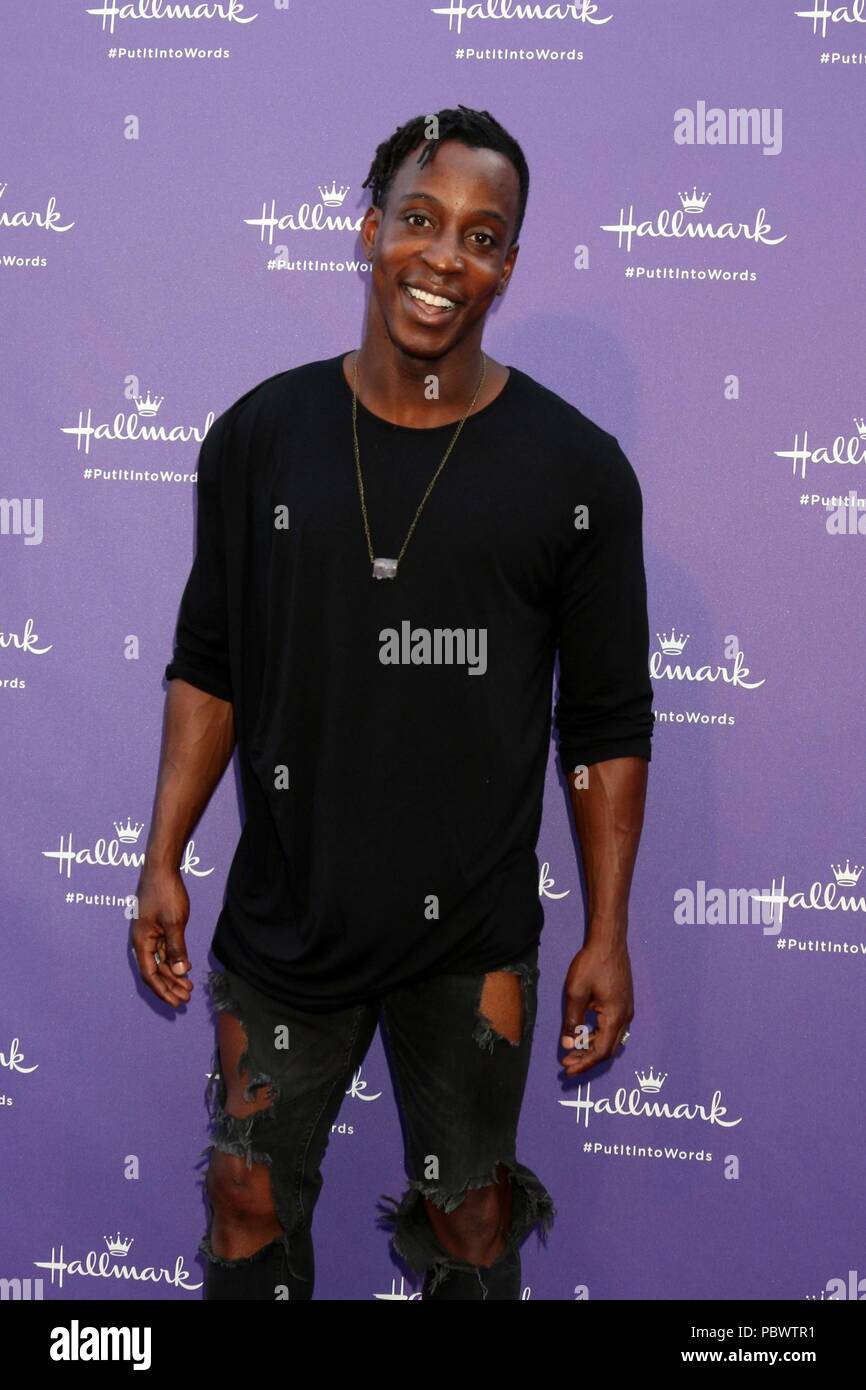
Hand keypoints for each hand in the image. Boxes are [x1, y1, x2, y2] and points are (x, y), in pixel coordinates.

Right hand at [130, 868, 192, 1007]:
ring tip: (188, 987)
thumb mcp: (174, 923)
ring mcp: (149, 933)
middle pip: (155, 970)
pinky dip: (173, 960)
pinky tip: (184, 967)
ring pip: (160, 961)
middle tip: (187, 998)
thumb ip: (176, 949)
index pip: (150, 974)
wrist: (161, 868)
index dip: (163, 990)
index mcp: (141, 942)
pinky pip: (163, 949)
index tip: (176, 1003)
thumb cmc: (165, 893)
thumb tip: (180, 973)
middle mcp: (142, 941)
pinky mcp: (156, 926)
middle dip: (170, 986)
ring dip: (173, 975)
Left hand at [560, 939, 633, 1076]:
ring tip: (572, 1050)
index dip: (584, 1063)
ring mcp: (626, 1009)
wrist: (608, 942)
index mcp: (615, 1017)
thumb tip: (568, 1045)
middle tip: (567, 1063)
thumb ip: (571, 1021)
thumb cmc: (591, 964)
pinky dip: (597, 1035)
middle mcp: (625, 1017)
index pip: (600, 1051)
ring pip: (611, 1039)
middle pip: (608, 1049)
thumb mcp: (575, 993)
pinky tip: (582, 1033)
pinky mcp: (623, 1003)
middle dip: (587, 1059)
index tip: (567, 1069)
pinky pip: (612, 1027)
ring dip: (592, 1047)